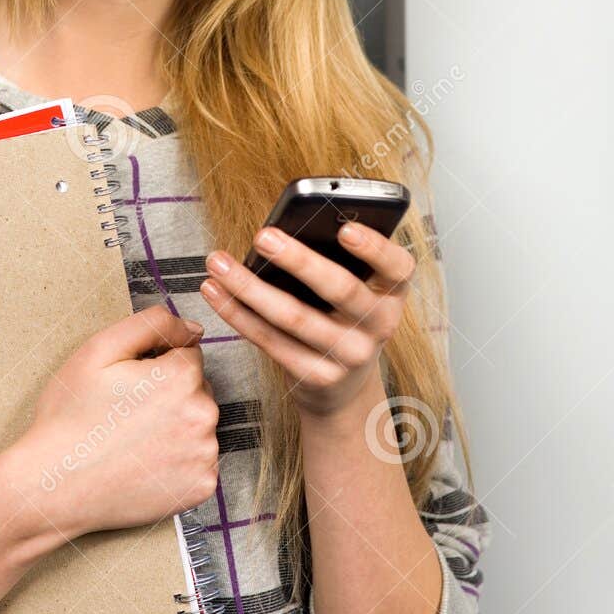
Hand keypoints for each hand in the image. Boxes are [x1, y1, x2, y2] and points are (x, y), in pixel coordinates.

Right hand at [0, 303, 219, 547]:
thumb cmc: (71, 416)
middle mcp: (204, 415)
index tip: (129, 387)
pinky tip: (145, 467)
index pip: (188, 356)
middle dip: (170, 396)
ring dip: (177, 429)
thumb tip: (194, 329)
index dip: (157, 367)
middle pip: (197, 391)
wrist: (53, 485)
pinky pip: (198, 463)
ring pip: (198, 427)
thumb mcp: (100, 350)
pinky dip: (179, 464)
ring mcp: (204, 455)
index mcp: (182, 377)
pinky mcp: (201, 488)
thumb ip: (153, 324)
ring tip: (133, 443)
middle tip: (127, 416)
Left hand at [199, 223, 414, 418]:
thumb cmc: (341, 316)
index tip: (345, 228)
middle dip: (298, 260)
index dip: (374, 247)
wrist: (343, 386)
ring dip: (250, 287)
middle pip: (341, 288)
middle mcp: (378, 325)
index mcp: (392, 292)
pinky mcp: (316, 376)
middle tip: (263, 236)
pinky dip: (238, 314)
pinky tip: (215, 292)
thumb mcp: (356, 290)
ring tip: (218, 262)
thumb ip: (336, 261)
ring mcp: (349, 355)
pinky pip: (270, 342)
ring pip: (294, 317)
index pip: (397, 266)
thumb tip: (285, 227)